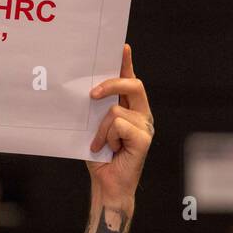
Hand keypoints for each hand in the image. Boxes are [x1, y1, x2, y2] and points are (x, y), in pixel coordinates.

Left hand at [87, 43, 152, 202]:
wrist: (107, 185)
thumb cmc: (100, 158)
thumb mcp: (94, 127)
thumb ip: (97, 110)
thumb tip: (86, 91)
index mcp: (131, 109)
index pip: (130, 80)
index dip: (126, 63)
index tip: (121, 47)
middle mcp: (142, 114)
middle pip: (133, 85)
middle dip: (111, 85)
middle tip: (92, 95)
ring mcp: (145, 126)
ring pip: (116, 111)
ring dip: (101, 129)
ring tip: (101, 145)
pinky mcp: (144, 139)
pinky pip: (118, 125)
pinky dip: (107, 138)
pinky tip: (108, 150)